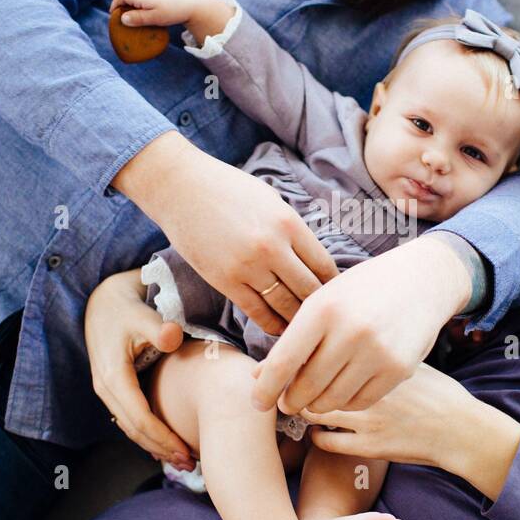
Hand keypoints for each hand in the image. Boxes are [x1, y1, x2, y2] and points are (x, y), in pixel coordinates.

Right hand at [84, 268, 194, 468]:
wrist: (104, 300)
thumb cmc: (126, 307)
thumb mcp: (142, 314)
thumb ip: (159, 328)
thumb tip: (173, 336)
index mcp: (113, 377)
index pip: (139, 418)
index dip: (162, 438)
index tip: (186, 451)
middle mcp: (106, 388)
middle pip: (134, 430)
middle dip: (161, 449)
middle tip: (191, 465)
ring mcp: (107, 390)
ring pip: (130, 428)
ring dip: (154, 446)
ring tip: (181, 459)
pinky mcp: (113, 388)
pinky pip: (129, 418)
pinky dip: (146, 434)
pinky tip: (163, 443)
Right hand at [109, 0, 232, 42]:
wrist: (194, 2)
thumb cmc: (173, 11)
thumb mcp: (153, 18)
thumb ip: (137, 18)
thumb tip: (122, 18)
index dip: (115, 5)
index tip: (113, 15)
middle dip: (123, 4)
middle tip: (122, 18)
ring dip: (133, 3)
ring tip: (135, 16)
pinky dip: (142, 1)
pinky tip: (148, 10)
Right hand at [115, 132, 339, 335]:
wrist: (180, 189)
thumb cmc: (229, 189)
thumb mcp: (271, 201)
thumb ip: (292, 229)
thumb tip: (313, 259)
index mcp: (289, 224)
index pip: (324, 266)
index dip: (335, 285)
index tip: (338, 296)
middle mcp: (272, 247)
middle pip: (309, 290)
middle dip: (320, 306)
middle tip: (327, 319)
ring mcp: (248, 267)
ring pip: (285, 305)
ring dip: (298, 319)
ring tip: (307, 328)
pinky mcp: (225, 282)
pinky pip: (257, 312)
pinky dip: (273, 324)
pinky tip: (282, 330)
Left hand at [249, 233, 471, 414]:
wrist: (420, 280)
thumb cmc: (361, 290)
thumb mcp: (323, 301)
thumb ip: (293, 338)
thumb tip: (260, 378)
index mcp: (322, 309)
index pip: (283, 362)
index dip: (266, 389)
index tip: (257, 402)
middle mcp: (350, 331)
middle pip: (306, 387)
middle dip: (290, 400)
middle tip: (286, 402)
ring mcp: (377, 352)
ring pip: (332, 399)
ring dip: (316, 404)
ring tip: (312, 397)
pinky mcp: (398, 369)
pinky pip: (360, 401)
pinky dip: (344, 402)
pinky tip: (339, 391)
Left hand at [294, 363, 475, 468]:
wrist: (460, 429)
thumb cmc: (437, 392)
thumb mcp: (409, 360)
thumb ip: (377, 354)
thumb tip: (348, 342)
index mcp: (377, 357)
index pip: (325, 351)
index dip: (303, 356)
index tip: (295, 360)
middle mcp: (369, 385)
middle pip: (311, 380)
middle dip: (296, 382)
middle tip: (290, 385)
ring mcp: (368, 418)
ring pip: (313, 411)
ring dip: (303, 409)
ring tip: (303, 407)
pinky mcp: (369, 446)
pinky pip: (325, 441)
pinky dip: (316, 435)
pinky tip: (319, 431)